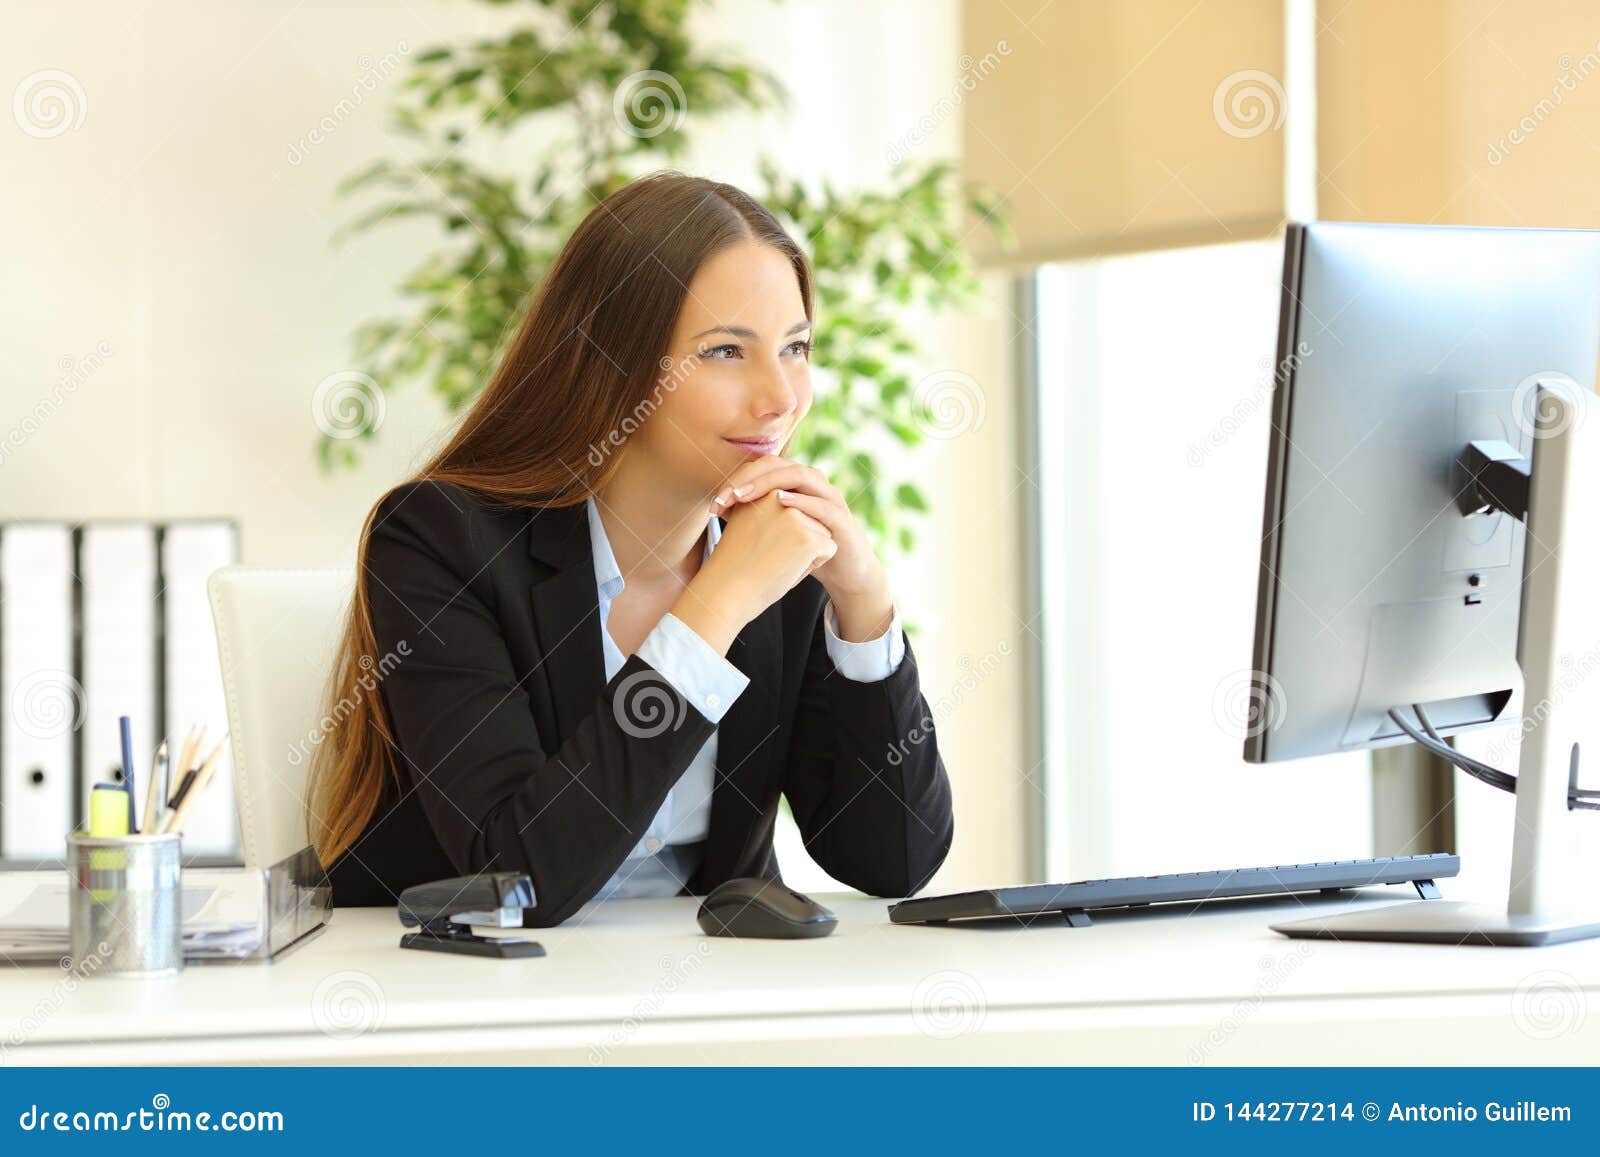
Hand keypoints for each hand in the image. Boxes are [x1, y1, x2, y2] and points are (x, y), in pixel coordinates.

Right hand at [670, 492, 835, 653]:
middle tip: (766, 554)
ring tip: (776, 560)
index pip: (797, 509)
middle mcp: (779, 496)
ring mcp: (795, 516)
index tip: (757, 544)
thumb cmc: (735, 563)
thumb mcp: (748, 524)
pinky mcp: (807, 538)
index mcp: (763, 491)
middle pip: (812, 517)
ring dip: (807, 551)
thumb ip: (767, 508)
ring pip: (823, 532)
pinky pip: (829, 548)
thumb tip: (785, 501)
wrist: (726, 591)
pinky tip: (787, 568)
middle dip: (799, 539)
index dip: (784, 533)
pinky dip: (813, 564)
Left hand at [710, 456, 886, 603]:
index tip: (715, 501)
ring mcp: (830, 498)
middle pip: (780, 465)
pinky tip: (781, 503)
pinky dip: (802, 501)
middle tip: (726, 496)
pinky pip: (823, 504)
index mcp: (796, 482)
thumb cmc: (804, 548)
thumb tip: (719, 505)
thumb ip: (752, 514)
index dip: (738, 479)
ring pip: (802, 476)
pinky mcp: (843, 518)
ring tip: (744, 496)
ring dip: (770, 483)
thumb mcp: (776, 529)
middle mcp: (814, 483)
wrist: (843, 571)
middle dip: (750, 478)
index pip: (764, 466)